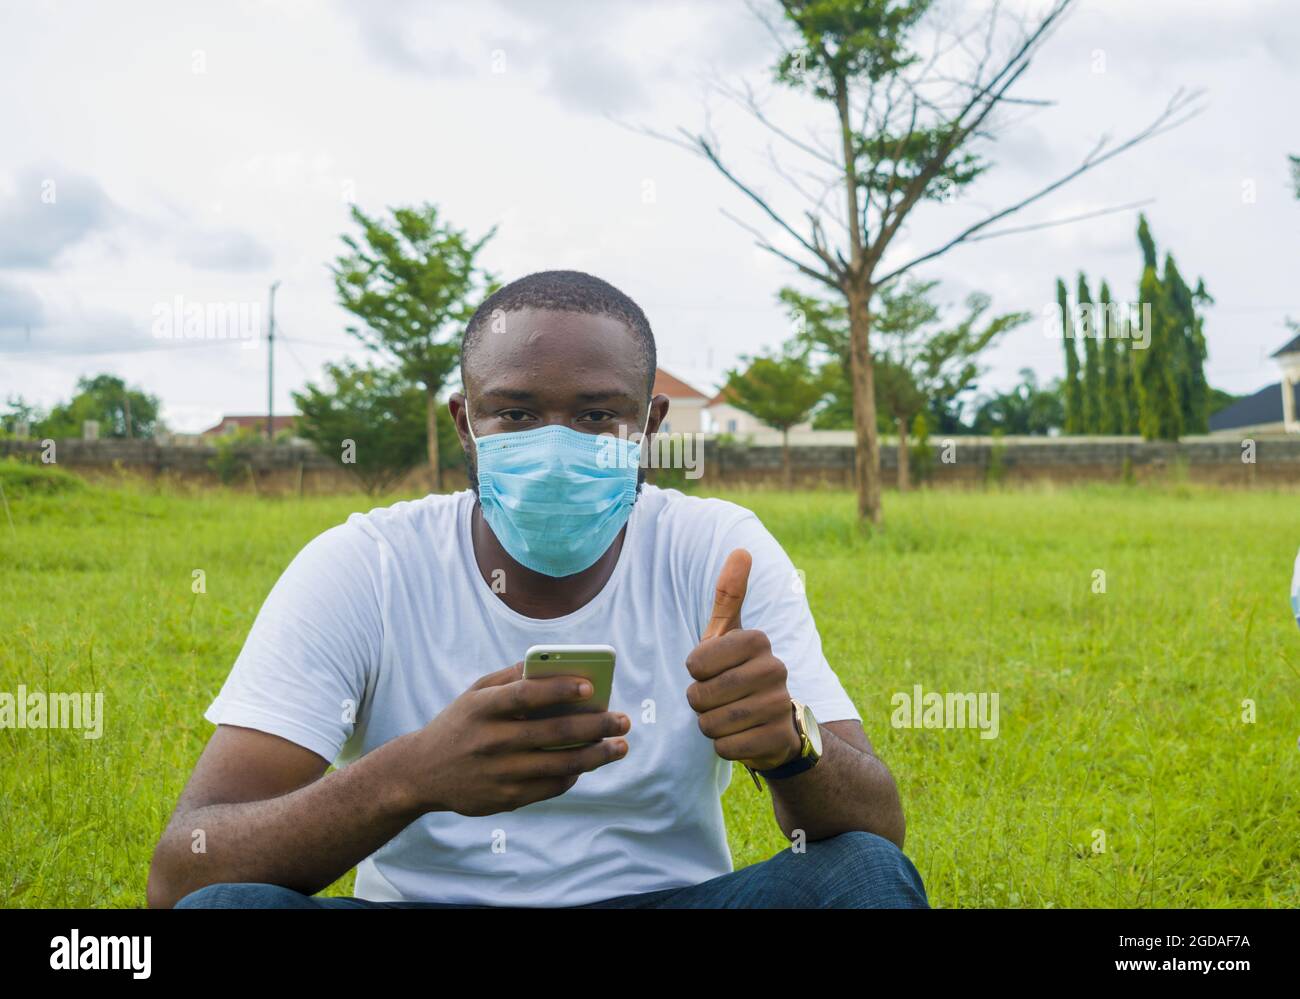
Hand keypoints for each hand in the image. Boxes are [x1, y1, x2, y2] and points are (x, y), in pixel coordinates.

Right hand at [402, 663, 630, 816]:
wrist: (421, 773)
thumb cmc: (458, 725)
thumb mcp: (474, 694)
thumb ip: (510, 678)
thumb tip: (550, 663)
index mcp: (482, 708)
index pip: (524, 696)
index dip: (558, 689)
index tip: (591, 685)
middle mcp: (490, 741)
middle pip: (551, 733)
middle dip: (594, 726)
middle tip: (623, 720)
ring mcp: (498, 773)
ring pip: (558, 765)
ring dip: (595, 756)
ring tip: (620, 746)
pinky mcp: (504, 799)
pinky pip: (549, 787)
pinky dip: (573, 775)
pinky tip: (588, 764)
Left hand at [685, 549, 800, 772]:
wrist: (777, 724)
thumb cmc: (741, 673)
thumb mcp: (732, 634)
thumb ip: (730, 594)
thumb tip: (741, 549)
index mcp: (758, 641)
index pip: (695, 662)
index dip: (695, 672)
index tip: (712, 671)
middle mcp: (774, 669)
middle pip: (701, 695)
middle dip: (700, 703)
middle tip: (719, 698)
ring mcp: (778, 706)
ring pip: (711, 723)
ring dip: (710, 725)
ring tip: (729, 716)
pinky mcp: (777, 739)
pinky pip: (725, 747)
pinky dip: (724, 746)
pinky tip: (741, 737)